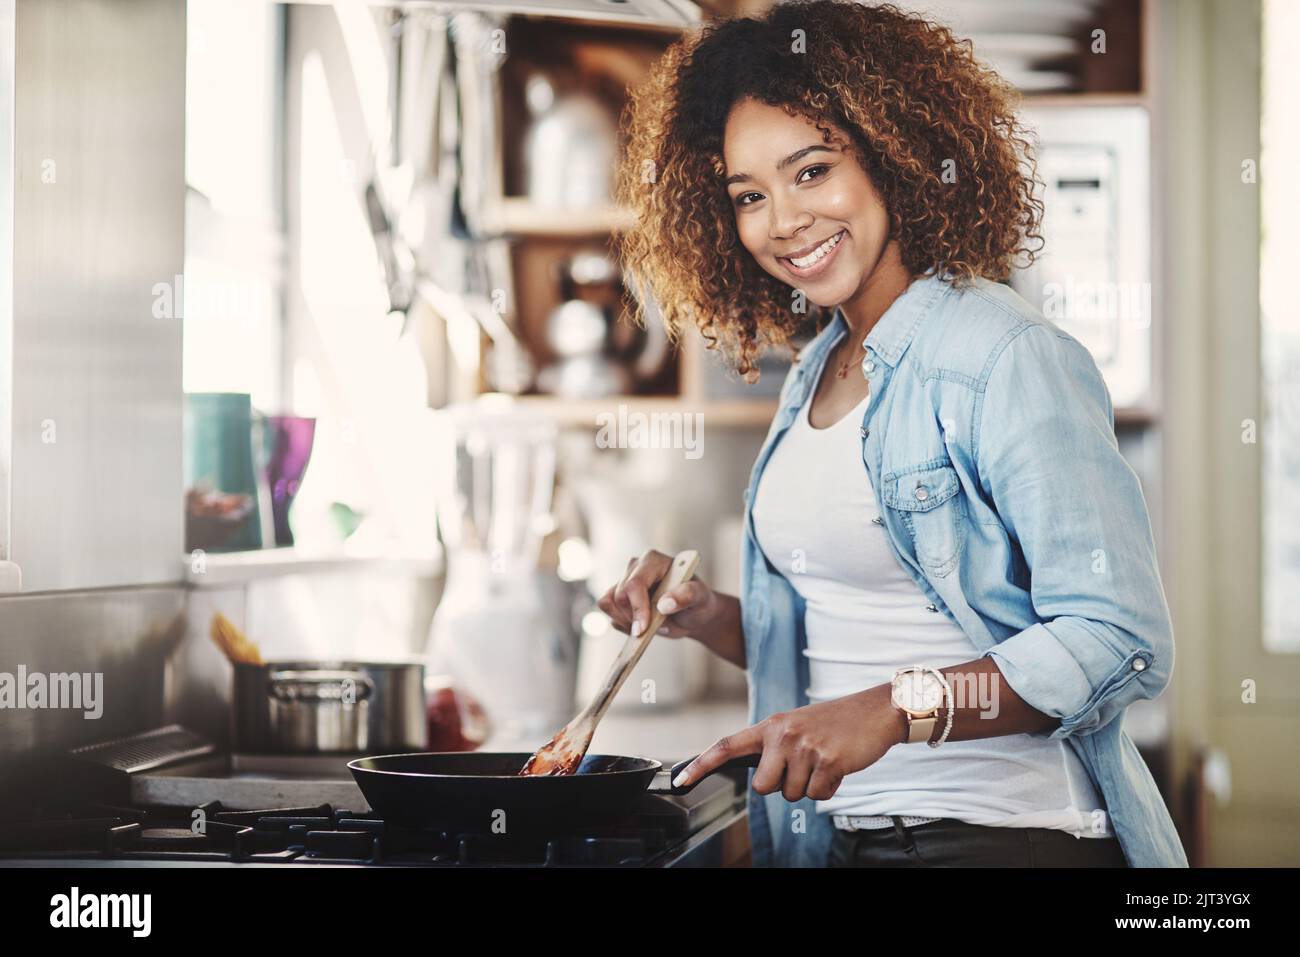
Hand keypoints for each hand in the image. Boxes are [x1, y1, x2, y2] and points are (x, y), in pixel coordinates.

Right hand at [597, 548, 723, 640]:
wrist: (692, 614)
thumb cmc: (697, 602)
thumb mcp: (701, 598)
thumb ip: (688, 596)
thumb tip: (665, 604)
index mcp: (654, 561)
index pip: (634, 583)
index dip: (637, 607)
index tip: (643, 628)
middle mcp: (635, 567)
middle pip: (619, 596)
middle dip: (633, 618)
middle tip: (652, 628)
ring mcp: (624, 581)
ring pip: (608, 603)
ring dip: (625, 621)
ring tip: (647, 626)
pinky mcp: (618, 596)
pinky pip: (609, 613)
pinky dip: (622, 624)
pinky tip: (641, 626)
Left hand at [672, 685, 905, 801]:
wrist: (876, 711)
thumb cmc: (836, 723)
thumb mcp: (797, 726)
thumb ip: (774, 747)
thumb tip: (760, 779)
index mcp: (771, 725)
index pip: (727, 745)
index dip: (701, 764)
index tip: (681, 780)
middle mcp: (783, 734)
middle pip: (763, 787)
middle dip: (783, 786)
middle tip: (804, 766)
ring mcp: (804, 747)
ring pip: (792, 794)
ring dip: (810, 786)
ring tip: (825, 760)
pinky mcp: (827, 760)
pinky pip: (818, 795)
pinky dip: (830, 788)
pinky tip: (838, 766)